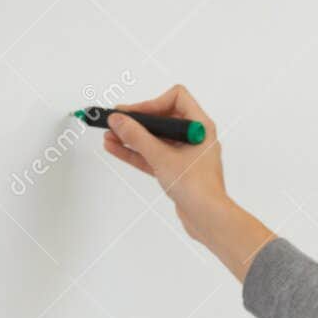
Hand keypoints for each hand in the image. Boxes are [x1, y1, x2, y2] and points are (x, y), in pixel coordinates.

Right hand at [102, 85, 226, 237]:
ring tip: (109, 134)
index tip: (134, 114)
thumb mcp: (161, 157)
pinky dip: (136, 152)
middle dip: (137, 121)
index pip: (176, 98)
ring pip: (155, 139)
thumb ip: (137, 137)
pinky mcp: (177, 170)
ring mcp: (186, 154)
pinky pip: (154, 155)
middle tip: (115, 120)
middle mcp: (195, 137)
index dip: (153, 103)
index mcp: (200, 127)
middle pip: (162, 118)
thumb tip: (118, 120)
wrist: (208, 219)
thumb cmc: (198, 188)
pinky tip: (116, 148)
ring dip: (132, 137)